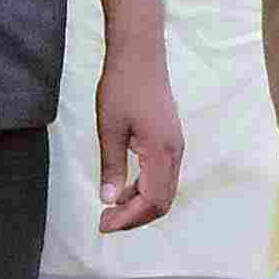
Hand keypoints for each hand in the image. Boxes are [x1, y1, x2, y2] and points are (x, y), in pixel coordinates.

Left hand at [93, 40, 182, 236]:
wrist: (140, 54)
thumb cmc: (122, 86)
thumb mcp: (109, 129)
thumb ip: (111, 167)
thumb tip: (109, 200)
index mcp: (161, 151)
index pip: (151, 201)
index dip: (128, 219)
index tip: (103, 224)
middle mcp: (174, 152)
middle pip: (162, 201)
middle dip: (134, 218)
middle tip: (105, 222)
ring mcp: (175, 146)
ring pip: (164, 190)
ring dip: (139, 205)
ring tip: (111, 208)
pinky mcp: (170, 140)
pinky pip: (162, 176)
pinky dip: (144, 189)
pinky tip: (123, 188)